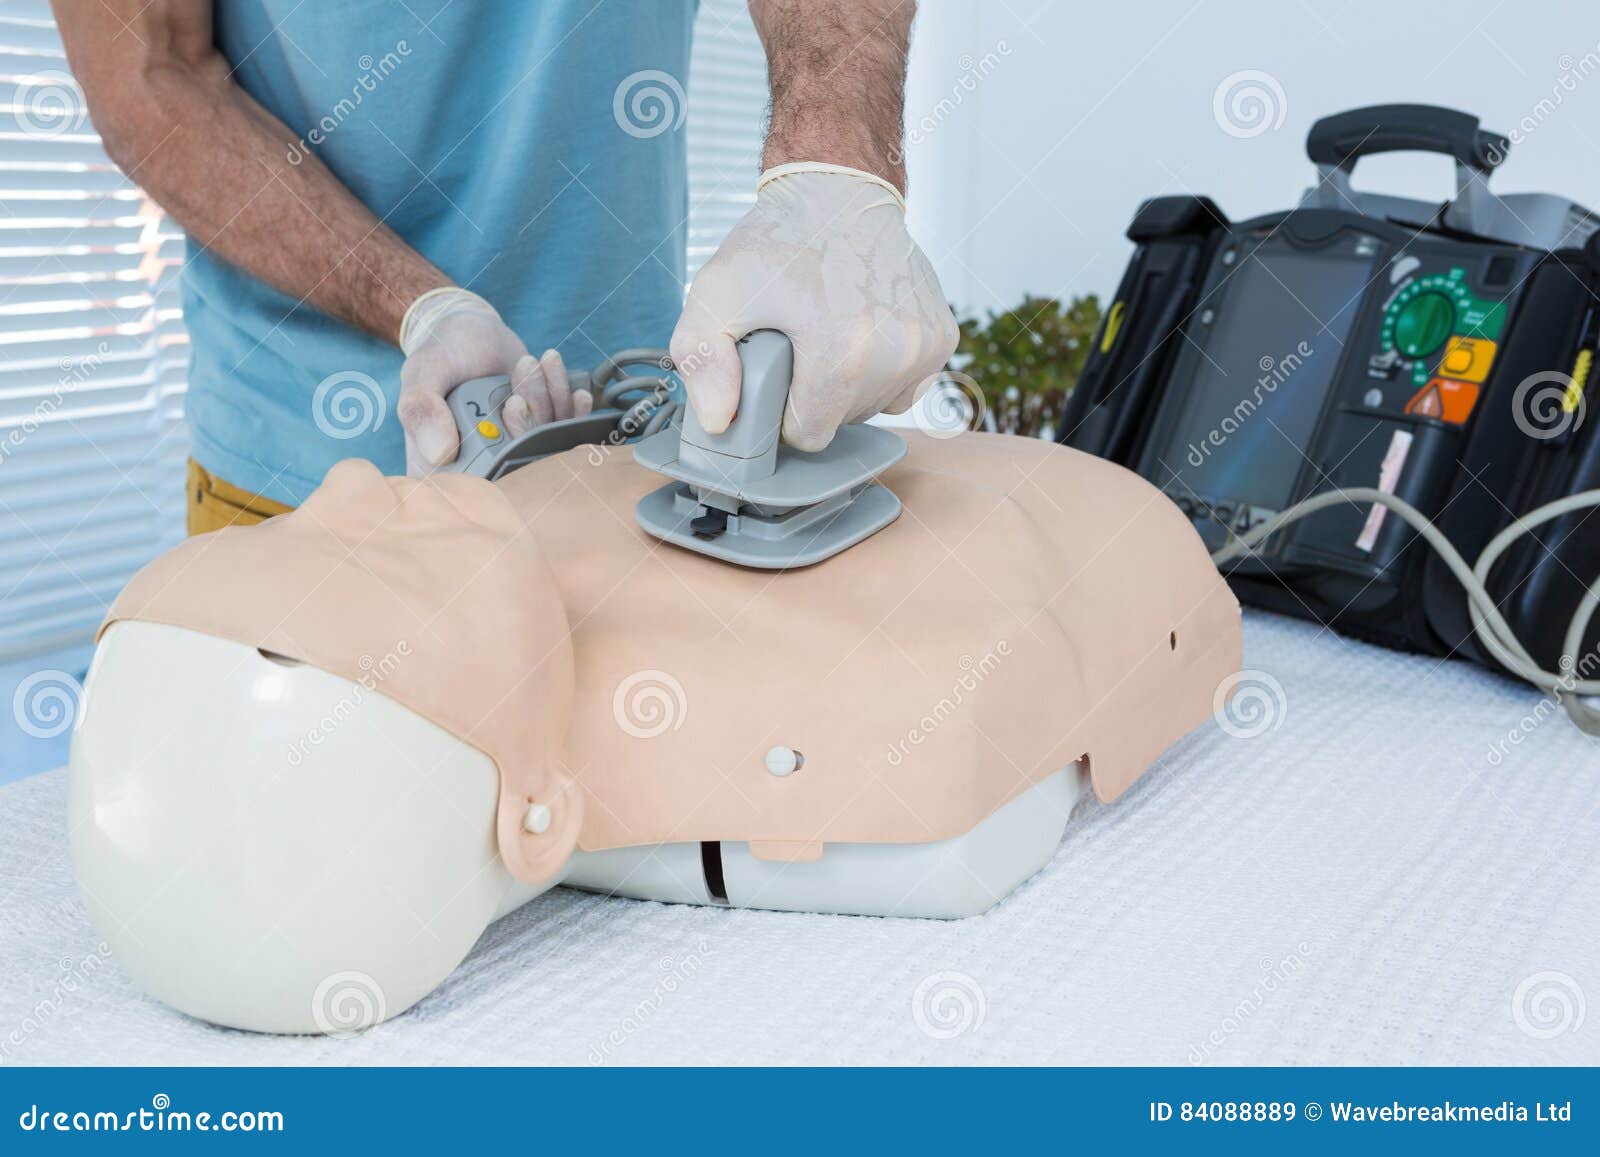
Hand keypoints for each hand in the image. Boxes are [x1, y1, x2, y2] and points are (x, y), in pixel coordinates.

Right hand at [397, 288, 591, 471]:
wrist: (471, 330)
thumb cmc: (442, 351)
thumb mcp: (424, 371)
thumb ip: (422, 409)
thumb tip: (440, 454)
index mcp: (440, 465)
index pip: (475, 493)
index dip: (502, 462)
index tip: (511, 409)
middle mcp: (479, 466)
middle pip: (519, 469)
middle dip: (528, 421)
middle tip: (519, 384)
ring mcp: (512, 451)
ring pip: (545, 446)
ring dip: (547, 400)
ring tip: (529, 364)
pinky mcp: (538, 434)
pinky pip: (563, 430)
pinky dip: (566, 399)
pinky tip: (554, 372)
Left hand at [670, 165, 957, 450]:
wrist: (840, 188)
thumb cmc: (779, 241)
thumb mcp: (717, 290)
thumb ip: (701, 360)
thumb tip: (720, 420)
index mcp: (842, 354)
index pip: (808, 434)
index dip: (782, 410)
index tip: (775, 372)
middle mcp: (894, 355)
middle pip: (843, 421)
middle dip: (815, 394)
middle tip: (799, 343)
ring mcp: (925, 347)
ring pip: (876, 406)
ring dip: (849, 385)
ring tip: (830, 332)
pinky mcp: (943, 337)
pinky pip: (907, 386)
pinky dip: (883, 370)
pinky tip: (863, 331)